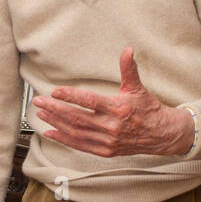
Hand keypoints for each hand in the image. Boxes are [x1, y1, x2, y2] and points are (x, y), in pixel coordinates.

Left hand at [31, 48, 194, 157]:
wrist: (161, 135)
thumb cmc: (147, 109)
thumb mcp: (138, 88)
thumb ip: (129, 69)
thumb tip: (127, 50)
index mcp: (118, 108)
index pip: (89, 101)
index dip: (70, 96)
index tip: (54, 92)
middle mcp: (111, 126)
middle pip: (77, 117)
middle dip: (55, 109)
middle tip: (38, 101)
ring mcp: (107, 141)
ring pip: (75, 132)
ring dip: (56, 123)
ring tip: (41, 114)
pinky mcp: (105, 151)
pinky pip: (80, 145)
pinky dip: (64, 139)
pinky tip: (50, 132)